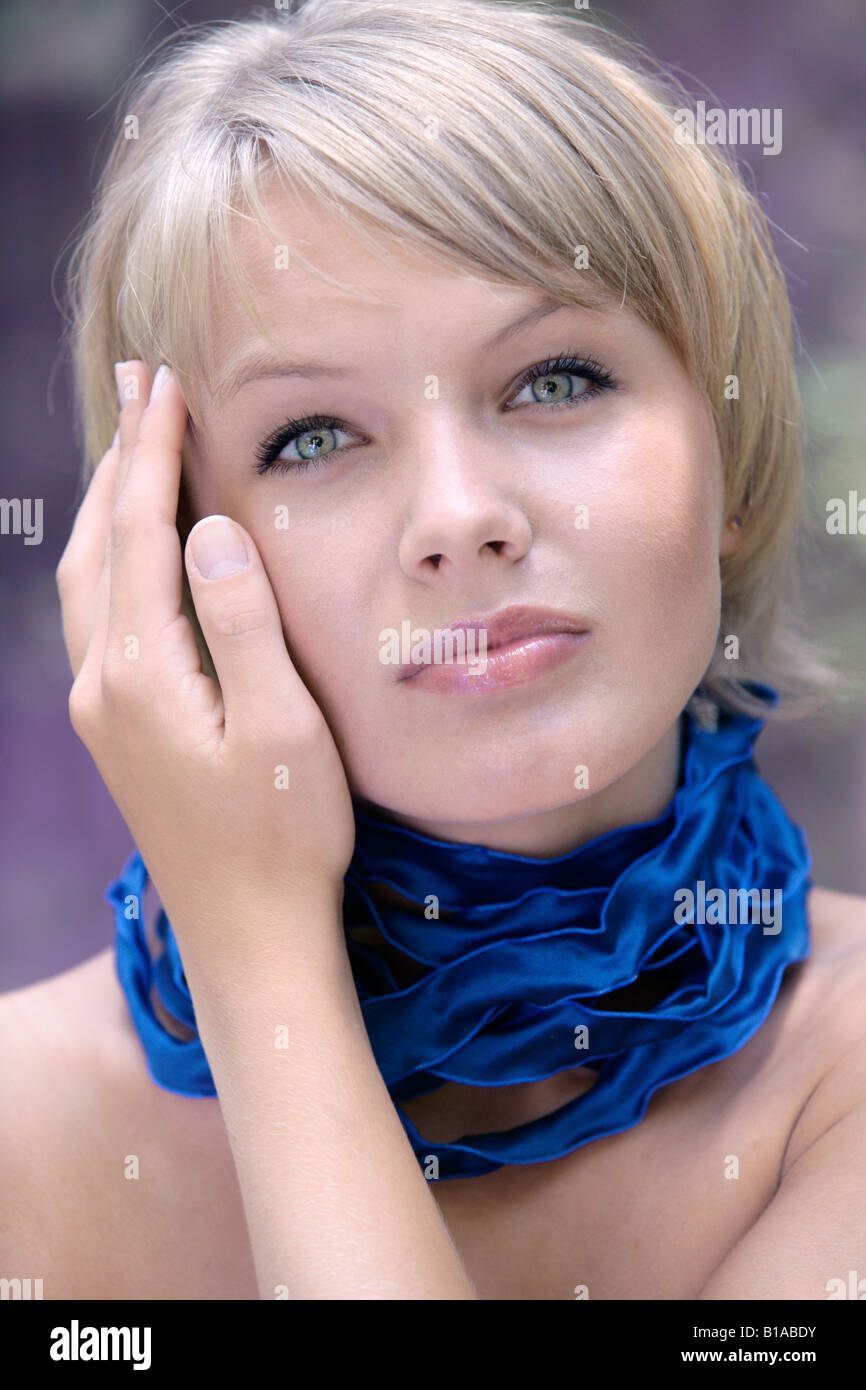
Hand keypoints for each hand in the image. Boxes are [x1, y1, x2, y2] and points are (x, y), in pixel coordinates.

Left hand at [57, 361, 356, 977]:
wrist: (247, 935)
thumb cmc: (283, 837)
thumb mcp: (284, 727)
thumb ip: (243, 622)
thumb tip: (208, 530)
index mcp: (142, 672)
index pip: (141, 534)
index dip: (154, 454)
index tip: (166, 384)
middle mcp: (101, 683)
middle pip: (100, 545)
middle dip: (121, 460)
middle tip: (140, 384)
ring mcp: (100, 710)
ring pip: (87, 580)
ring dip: (109, 507)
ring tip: (133, 447)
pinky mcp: (114, 731)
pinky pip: (96, 617)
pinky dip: (110, 559)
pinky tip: (132, 552)